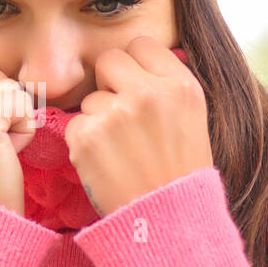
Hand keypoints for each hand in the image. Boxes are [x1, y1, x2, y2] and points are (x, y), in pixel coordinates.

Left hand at [64, 36, 213, 216]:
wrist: (169, 222)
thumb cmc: (180, 171)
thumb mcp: (192, 116)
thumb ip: (165, 83)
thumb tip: (136, 57)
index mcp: (180, 85)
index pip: (141, 45)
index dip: (135, 66)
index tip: (136, 87)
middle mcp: (149, 94)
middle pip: (109, 60)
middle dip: (110, 83)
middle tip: (123, 116)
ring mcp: (116, 114)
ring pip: (91, 97)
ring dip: (99, 119)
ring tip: (122, 150)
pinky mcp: (87, 137)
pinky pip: (75, 124)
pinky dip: (85, 143)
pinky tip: (108, 163)